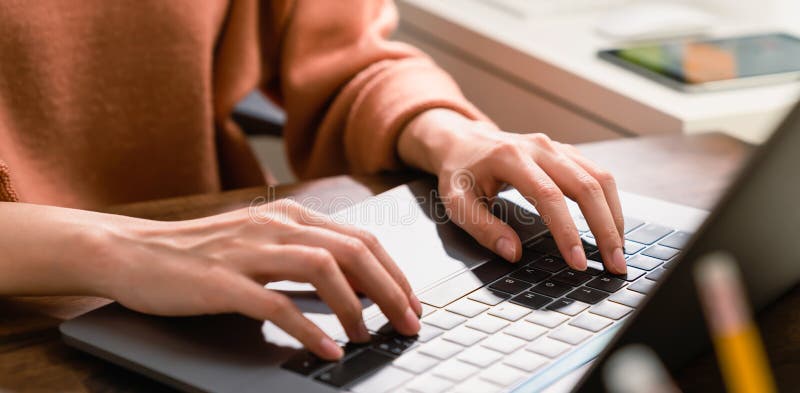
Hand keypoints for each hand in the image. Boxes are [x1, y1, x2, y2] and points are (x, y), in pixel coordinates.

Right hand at [94, 200, 421, 359]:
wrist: (134, 252)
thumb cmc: (200, 252)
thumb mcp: (260, 242)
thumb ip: (303, 253)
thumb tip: (355, 282)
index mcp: (290, 215)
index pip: (360, 239)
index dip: (394, 273)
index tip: (411, 302)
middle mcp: (275, 225)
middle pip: (353, 251)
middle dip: (390, 290)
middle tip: (409, 322)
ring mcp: (248, 251)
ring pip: (324, 269)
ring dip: (356, 306)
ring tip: (370, 336)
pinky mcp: (222, 280)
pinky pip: (276, 305)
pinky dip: (309, 329)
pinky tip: (328, 349)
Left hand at [398, 109, 626, 273]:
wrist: (461, 140)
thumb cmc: (458, 172)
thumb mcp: (456, 202)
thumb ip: (482, 228)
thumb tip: (512, 253)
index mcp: (511, 157)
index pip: (549, 196)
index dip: (567, 231)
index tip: (578, 262)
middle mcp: (540, 148)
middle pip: (585, 185)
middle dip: (605, 228)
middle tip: (614, 264)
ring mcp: (556, 147)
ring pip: (600, 178)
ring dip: (614, 216)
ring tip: (618, 251)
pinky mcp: (566, 153)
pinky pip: (598, 175)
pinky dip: (609, 203)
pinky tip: (611, 227)